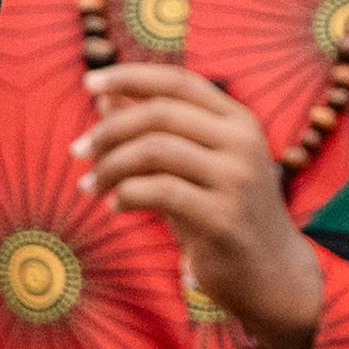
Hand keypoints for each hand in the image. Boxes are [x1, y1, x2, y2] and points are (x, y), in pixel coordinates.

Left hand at [81, 64, 321, 348]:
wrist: (271, 272)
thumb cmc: (223, 212)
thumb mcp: (191, 165)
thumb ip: (155, 131)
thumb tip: (104, 97)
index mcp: (238, 120)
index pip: (177, 82)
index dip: (130, 76)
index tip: (87, 83)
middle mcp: (242, 142)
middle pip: (160, 114)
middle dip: (109, 129)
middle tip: (77, 151)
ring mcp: (237, 179)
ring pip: (155, 151)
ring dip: (110, 166)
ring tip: (90, 186)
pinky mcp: (224, 218)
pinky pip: (161, 192)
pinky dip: (127, 195)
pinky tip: (115, 207)